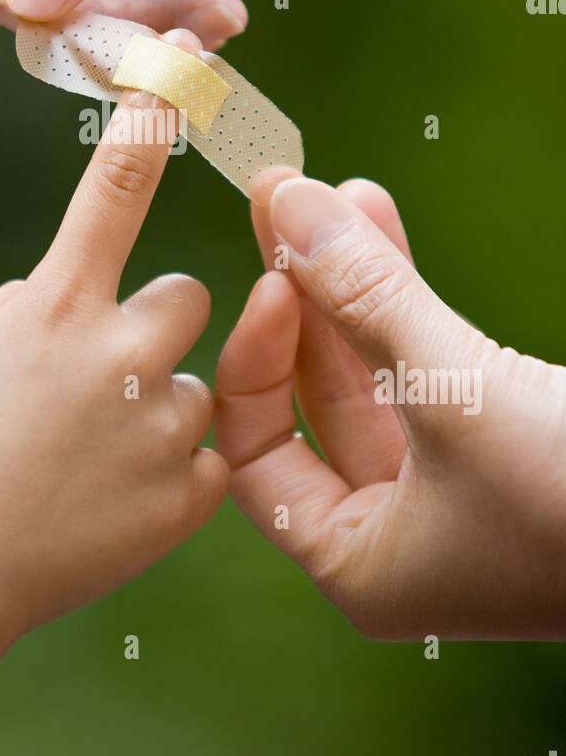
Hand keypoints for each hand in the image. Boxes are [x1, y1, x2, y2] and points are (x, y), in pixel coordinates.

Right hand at [0, 30, 226, 666]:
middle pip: (188, 295)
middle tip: (109, 372)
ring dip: (158, 406)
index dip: (151, 121)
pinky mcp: (188, 495)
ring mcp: (161, 426)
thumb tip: (73, 292)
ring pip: (198, 384)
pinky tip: (114, 496)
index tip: (180, 63)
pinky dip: (170, 472)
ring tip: (94, 458)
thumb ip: (30, 305)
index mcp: (58, 306)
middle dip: (158, 322)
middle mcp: (124, 352)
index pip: (116, 189)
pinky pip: (208, 455)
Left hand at [216, 169, 565, 639]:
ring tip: (333, 191)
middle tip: (280, 200)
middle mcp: (397, 535)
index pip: (258, 457)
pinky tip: (377, 221)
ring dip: (353, 281)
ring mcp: (452, 491)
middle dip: (303, 294)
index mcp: (361, 565)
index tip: (274, 279)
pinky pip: (427, 363)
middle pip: (314, 400)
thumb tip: (283, 199)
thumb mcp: (454, 390)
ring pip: (373, 372)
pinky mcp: (500, 444)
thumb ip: (364, 295)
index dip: (255, 363)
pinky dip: (404, 297)